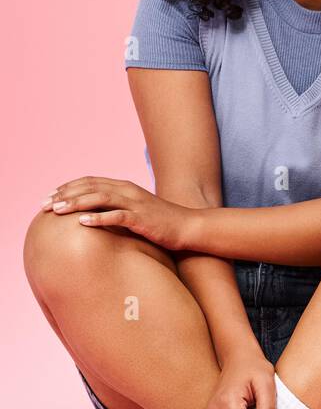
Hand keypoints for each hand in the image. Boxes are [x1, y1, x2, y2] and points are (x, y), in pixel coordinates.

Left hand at [41, 176, 192, 251]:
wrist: (188, 226)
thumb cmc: (160, 222)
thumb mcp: (135, 211)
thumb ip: (116, 208)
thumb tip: (94, 215)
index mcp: (124, 187)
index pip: (90, 181)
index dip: (68, 186)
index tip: (49, 195)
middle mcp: (127, 190)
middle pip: (90, 187)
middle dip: (65, 194)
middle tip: (44, 204)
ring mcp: (135, 203)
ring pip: (100, 198)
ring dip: (76, 203)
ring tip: (57, 210)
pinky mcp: (142, 218)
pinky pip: (117, 216)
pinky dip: (98, 218)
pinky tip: (82, 223)